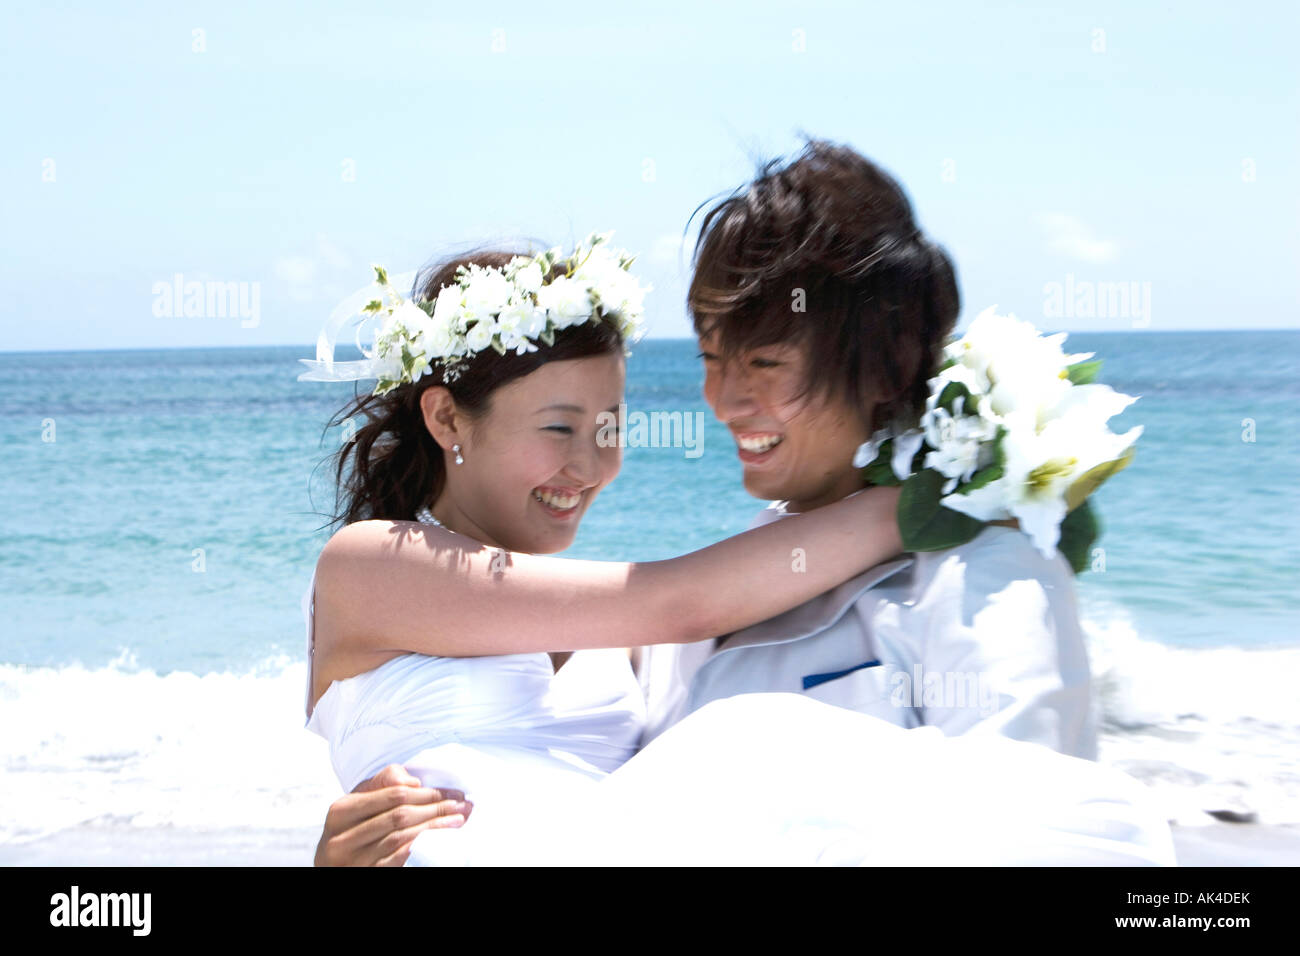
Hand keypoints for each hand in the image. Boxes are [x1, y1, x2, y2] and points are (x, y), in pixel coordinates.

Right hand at [313, 764, 472, 866]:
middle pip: (399, 816)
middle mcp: (341, 839)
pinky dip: (421, 848)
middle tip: (463, 805)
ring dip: (435, 828)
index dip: (428, 792)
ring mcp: (352, 861)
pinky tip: (438, 842)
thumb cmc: (358, 823)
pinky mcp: (366, 874)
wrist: (341, 860)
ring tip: (458, 821)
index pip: (393, 794)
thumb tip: (413, 783)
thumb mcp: (364, 799)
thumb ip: (386, 782)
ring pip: (401, 839)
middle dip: (436, 808)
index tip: (454, 792)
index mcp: (340, 811)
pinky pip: (398, 859)